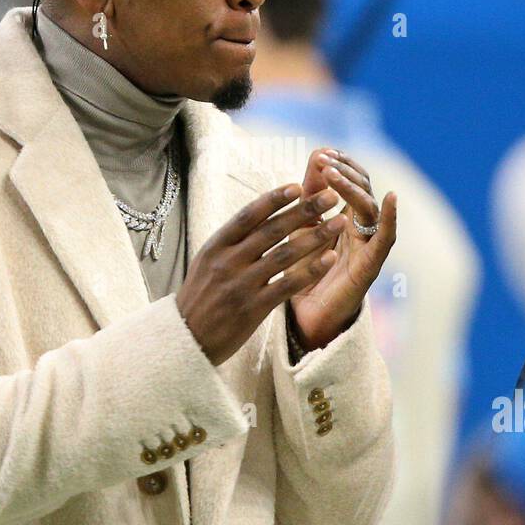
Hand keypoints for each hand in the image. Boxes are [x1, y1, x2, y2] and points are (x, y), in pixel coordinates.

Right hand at [177, 183, 348, 365]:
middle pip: (271, 230)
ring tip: (339, 222)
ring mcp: (240, 285)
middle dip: (304, 211)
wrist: (185, 338)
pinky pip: (287, 285)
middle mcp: (227, 262)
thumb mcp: (207, 262)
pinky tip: (330, 259)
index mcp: (215, 246)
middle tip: (330, 196)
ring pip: (284, 254)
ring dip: (315, 236)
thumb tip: (260, 214)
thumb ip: (231, 241)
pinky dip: (310, 271)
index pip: (248, 216)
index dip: (274, 199)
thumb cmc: (200, 297)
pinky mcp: (252, 309)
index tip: (298, 185)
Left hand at [288, 148, 396, 350]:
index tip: (321, 151)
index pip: (350, 181)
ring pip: (369, 207)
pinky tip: (391, 197)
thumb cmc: (304, 272)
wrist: (304, 317)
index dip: (339, 164)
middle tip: (324, 158)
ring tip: (332, 173)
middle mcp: (362, 228)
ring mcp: (368, 245)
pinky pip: (386, 239)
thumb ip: (309, 195)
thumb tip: (316, 155)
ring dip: (352, 187)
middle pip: (362, 189)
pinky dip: (391, 217)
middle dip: (344, 170)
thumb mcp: (302, 226)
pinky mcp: (371, 265)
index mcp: (346, 217)